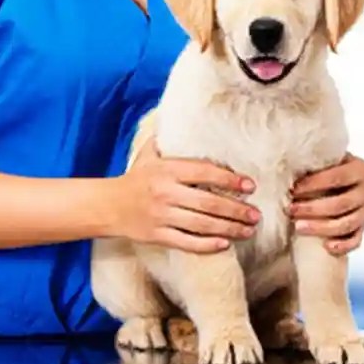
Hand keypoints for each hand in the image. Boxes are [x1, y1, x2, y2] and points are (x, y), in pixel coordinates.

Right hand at [108, 137, 259, 253]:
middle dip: (237, 210)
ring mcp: (162, 216)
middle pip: (209, 203)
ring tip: (248, 230)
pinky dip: (207, 245)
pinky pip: (187, 242)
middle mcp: (166, 193)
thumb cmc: (135, 178)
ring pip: (203, 225)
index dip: (230, 179)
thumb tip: (183, 118)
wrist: (108, 205)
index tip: (250, 186)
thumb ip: (168, 140)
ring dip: (229, 228)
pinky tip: (225, 244)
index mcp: (167, 170)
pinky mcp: (158, 235)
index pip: (205, 173)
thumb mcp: (148, 154)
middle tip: (256, 214)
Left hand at [289, 153, 363, 255]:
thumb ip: (313, 163)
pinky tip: (327, 247)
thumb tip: (288, 170)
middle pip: (342, 203)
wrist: (338, 182)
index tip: (294, 189)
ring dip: (322, 227)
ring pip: (348, 224)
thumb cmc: (324, 170)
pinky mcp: (362, 228)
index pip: (339, 177)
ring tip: (298, 227)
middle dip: (314, 208)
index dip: (315, 183)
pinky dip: (342, 245)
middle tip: (291, 209)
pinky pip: (356, 240)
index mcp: (360, 169)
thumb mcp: (322, 162)